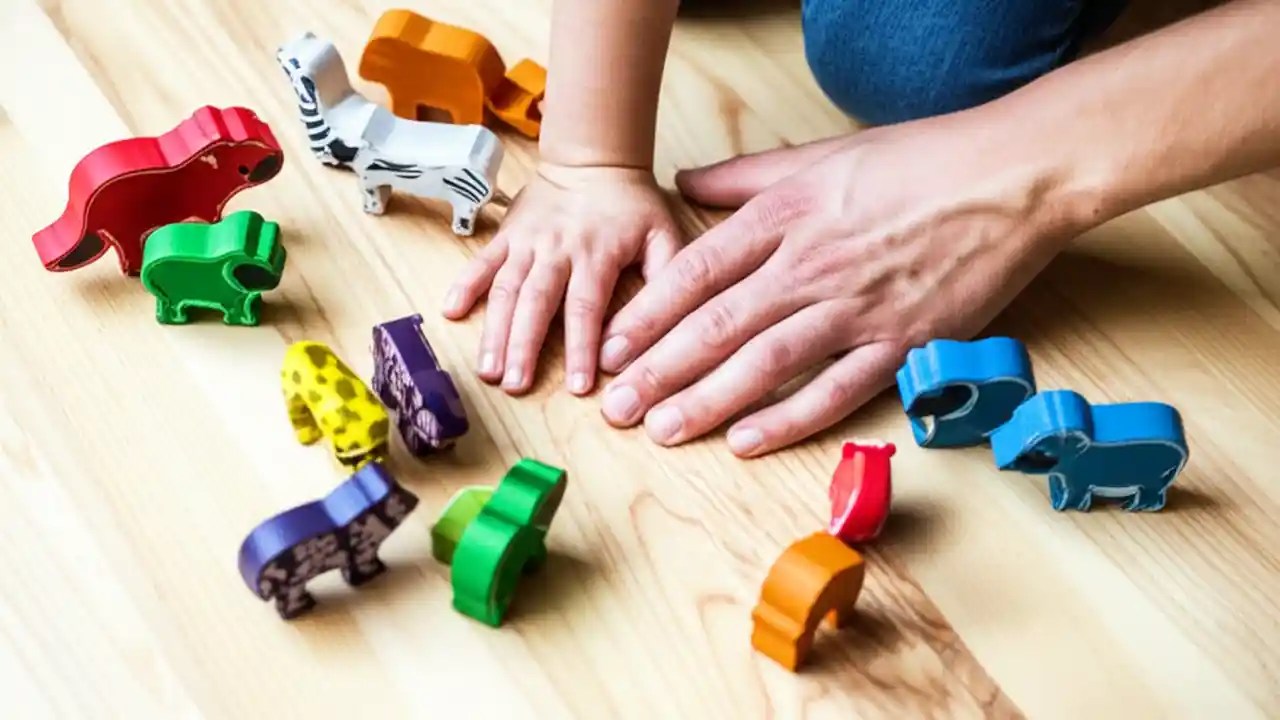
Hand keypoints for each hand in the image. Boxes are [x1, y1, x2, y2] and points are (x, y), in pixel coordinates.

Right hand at [443, 162, 682, 395]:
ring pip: (506, 290)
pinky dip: (464, 285)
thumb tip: (670, 321)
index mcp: (596, 254)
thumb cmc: (632, 203)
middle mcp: (557, 250)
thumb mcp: (663, 232)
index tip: (576, 386)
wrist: (594, 159)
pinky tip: (450, 313)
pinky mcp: (507, 235)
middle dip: (524, 347)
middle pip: (537, 304)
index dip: (580, 348)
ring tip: (486, 370)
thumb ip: (668, 274)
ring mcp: (527, 243)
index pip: (586, 308)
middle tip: (515, 386)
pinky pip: (481, 262)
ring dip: (494, 330)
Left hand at [595, 113, 1091, 456]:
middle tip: (616, 408)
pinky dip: (790, 419)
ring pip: (765, 363)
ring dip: (706, 401)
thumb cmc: (918, 160)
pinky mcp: (902, 344)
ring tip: (661, 429)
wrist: (1012, 176)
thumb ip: (745, 176)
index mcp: (785, 216)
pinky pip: (836, 390)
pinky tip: (745, 441)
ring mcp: (856, 308)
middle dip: (657, 370)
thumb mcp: (819, 154)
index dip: (646, 316)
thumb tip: (685, 182)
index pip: (695, 274)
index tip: (610, 349)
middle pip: (716, 326)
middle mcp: (810, 265)